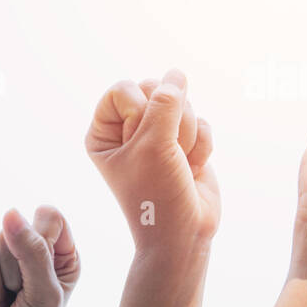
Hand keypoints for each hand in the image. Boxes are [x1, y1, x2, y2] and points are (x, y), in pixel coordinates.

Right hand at [0, 207, 79, 306]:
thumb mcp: (46, 293)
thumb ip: (32, 250)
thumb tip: (9, 212)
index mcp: (60, 256)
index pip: (49, 217)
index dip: (41, 239)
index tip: (42, 274)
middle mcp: (28, 256)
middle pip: (13, 231)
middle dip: (14, 271)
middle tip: (19, 300)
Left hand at [85, 69, 218, 253]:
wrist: (184, 232)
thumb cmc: (156, 194)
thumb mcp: (153, 144)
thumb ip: (166, 103)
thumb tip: (177, 74)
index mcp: (104, 131)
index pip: (123, 89)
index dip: (139, 110)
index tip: (141, 141)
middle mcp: (129, 130)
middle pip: (156, 91)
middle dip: (169, 123)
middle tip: (164, 154)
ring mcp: (160, 135)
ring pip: (183, 104)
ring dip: (187, 136)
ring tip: (179, 164)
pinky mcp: (186, 142)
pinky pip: (202, 121)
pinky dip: (202, 146)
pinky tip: (192, 168)